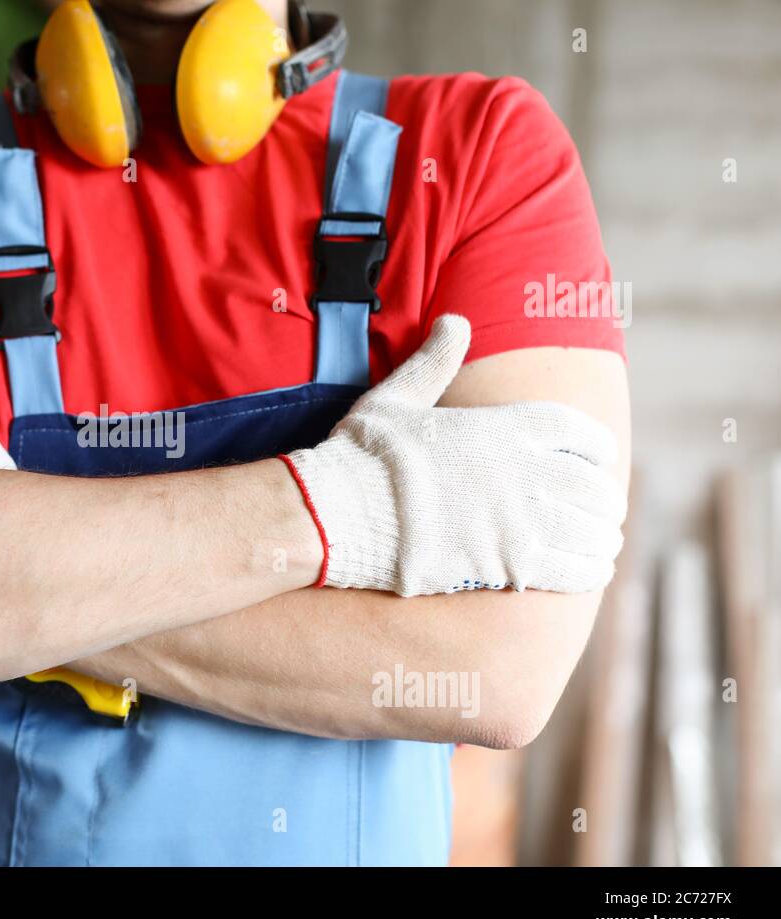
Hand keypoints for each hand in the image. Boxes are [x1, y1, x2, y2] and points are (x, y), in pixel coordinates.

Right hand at [282, 314, 624, 595]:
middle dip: (603, 499)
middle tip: (606, 512)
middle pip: (591, 485)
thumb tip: (454, 321)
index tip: (600, 459)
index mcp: (502, 426)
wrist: (337, 512)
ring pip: (588, 529)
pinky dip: (590, 569)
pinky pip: (573, 569)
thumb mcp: (395, 398)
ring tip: (604, 545)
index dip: (595, 446)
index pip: (576, 430)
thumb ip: (433, 362)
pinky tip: (593, 570)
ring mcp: (519, 519)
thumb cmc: (361, 455)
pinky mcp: (508, 564)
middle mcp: (521, 470)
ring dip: (601, 538)